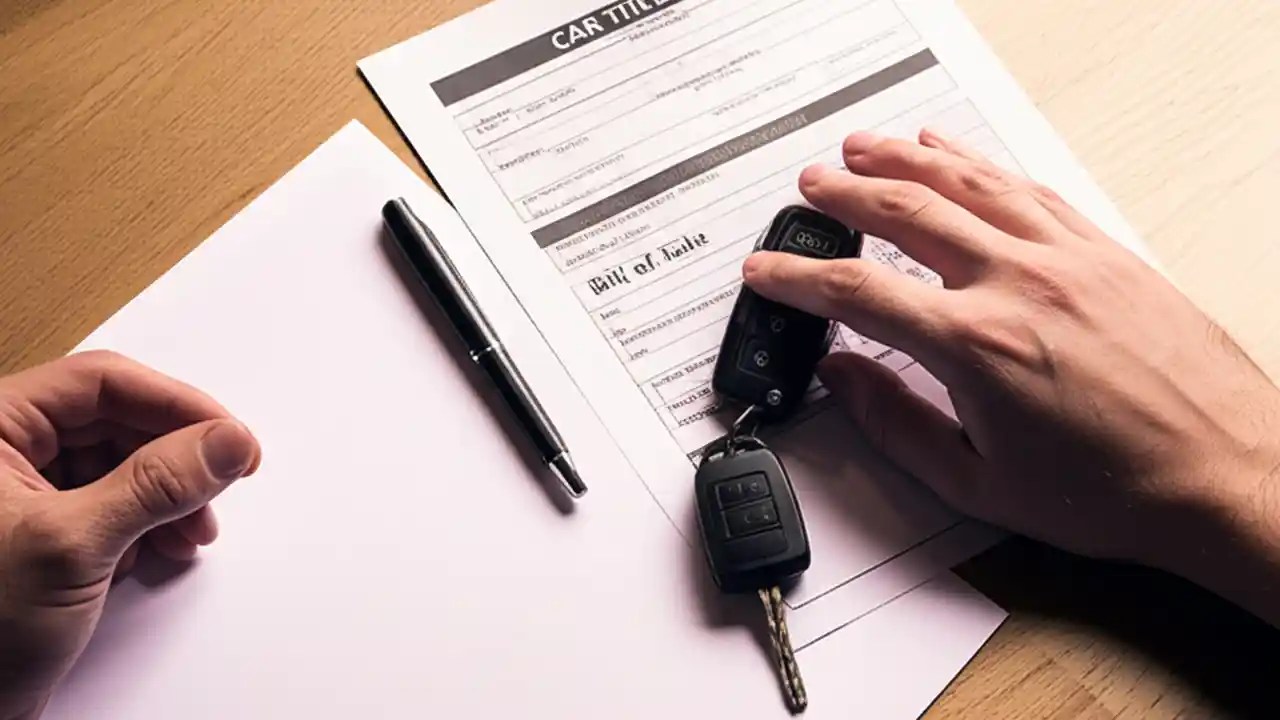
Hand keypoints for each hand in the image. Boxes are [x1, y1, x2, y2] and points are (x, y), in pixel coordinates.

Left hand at [0, 351, 259, 718]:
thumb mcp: (70, 547)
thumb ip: (154, 486)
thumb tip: (224, 442)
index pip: (100, 383)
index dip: (175, 404)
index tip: (228, 435)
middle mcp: (3, 450)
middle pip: (116, 420)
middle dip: (176, 456)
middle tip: (224, 476)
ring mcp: (21, 491)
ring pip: (120, 462)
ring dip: (169, 493)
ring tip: (193, 527)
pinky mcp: (42, 530)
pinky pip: (112, 501)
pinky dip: (148, 521)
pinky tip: (161, 545)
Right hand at [743, 129, 1279, 624]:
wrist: (1224, 475)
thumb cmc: (1115, 490)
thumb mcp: (979, 483)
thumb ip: (895, 424)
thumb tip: (843, 378)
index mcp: (976, 345)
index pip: (858, 292)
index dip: (796, 278)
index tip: (767, 269)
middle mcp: (1017, 283)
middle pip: (905, 213)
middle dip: (844, 195)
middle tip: (809, 188)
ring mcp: (1065, 257)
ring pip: (965, 181)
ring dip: (904, 158)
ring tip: (862, 146)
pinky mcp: (1103, 251)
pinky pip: (1026, 186)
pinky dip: (978, 161)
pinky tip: (952, 150)